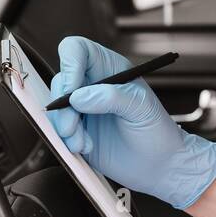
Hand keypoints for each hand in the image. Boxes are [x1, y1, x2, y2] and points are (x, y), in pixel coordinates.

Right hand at [47, 36, 215, 209]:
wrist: (158, 165)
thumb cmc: (157, 131)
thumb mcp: (141, 108)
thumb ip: (112, 97)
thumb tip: (79, 97)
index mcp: (110, 69)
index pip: (78, 51)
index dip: (69, 64)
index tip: (72, 89)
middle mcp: (93, 85)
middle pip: (61, 81)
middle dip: (62, 106)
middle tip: (72, 126)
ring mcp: (83, 108)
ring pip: (56, 107)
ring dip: (66, 127)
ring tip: (84, 143)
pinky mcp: (78, 130)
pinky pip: (59, 129)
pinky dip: (68, 140)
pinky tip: (86, 147)